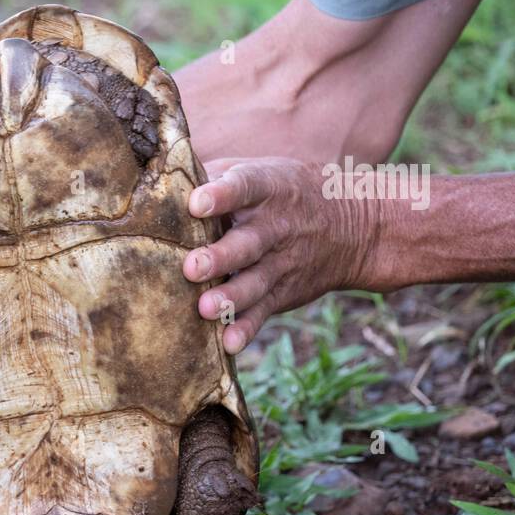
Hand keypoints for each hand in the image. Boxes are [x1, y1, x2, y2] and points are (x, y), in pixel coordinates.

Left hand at [182, 157, 377, 352]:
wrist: (355, 226)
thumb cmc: (283, 193)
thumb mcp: (260, 171)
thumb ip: (212, 173)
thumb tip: (159, 171)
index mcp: (266, 189)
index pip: (244, 187)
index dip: (221, 195)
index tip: (196, 203)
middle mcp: (274, 227)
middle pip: (247, 242)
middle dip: (220, 256)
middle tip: (192, 267)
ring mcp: (280, 263)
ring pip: (254, 281)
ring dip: (230, 297)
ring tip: (205, 308)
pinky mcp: (281, 293)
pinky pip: (263, 311)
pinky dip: (247, 328)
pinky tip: (229, 343)